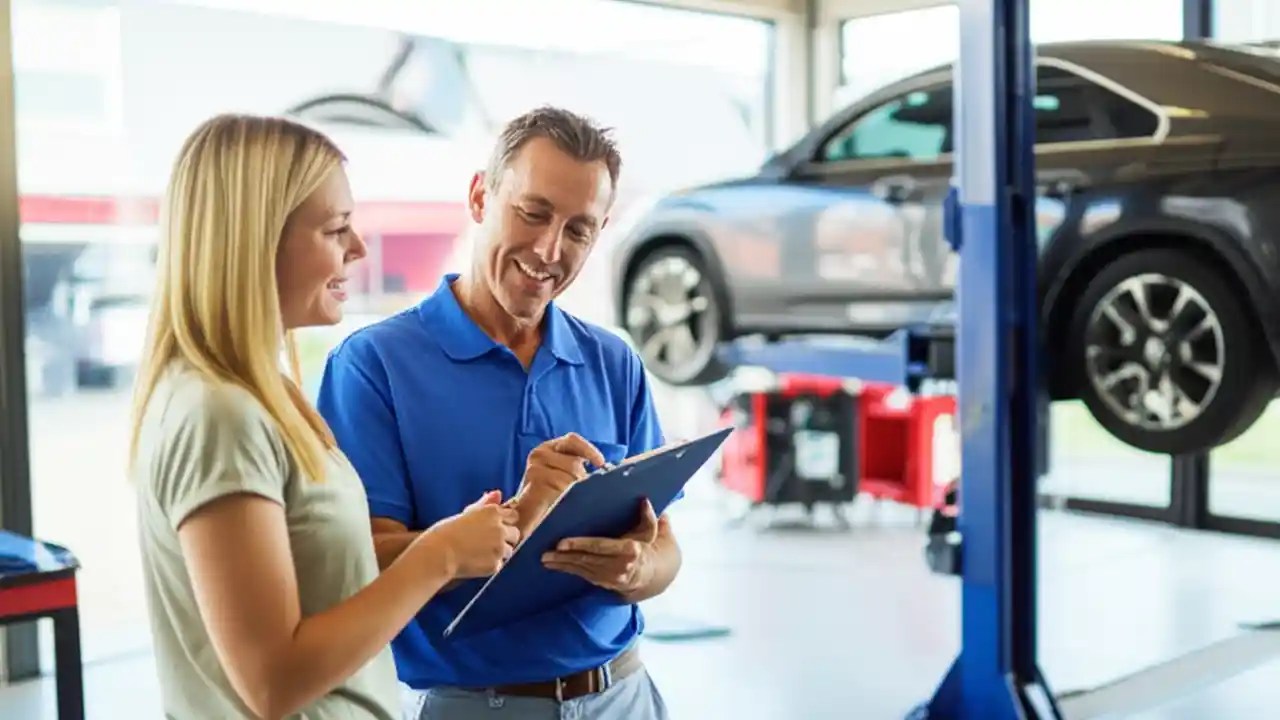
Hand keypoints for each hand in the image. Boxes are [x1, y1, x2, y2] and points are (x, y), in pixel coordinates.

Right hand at [420, 491, 519, 578]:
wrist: (437, 554)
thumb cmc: (446, 532)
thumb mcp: (467, 513)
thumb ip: (485, 504)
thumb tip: (498, 494)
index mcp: (493, 513)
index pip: (513, 516)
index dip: (504, 523)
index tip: (493, 529)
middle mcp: (500, 529)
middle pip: (515, 534)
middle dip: (506, 538)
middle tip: (488, 543)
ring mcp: (499, 548)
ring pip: (509, 550)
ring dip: (499, 552)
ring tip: (480, 554)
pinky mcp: (495, 564)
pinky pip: (499, 564)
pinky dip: (491, 565)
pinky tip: (476, 562)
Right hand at [517, 433, 607, 499]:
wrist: (527, 512)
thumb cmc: (551, 490)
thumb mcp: (566, 471)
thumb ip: (580, 463)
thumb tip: (610, 466)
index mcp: (550, 447)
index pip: (572, 440)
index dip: (589, 450)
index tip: (601, 464)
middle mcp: (540, 454)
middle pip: (574, 463)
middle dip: (582, 479)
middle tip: (581, 490)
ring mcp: (535, 469)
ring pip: (569, 479)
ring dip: (574, 490)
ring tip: (567, 497)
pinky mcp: (533, 485)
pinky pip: (559, 490)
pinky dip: (565, 497)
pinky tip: (562, 502)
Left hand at [541, 499, 662, 594]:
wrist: (645, 574)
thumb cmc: (643, 546)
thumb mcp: (649, 532)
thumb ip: (648, 516)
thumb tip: (645, 500)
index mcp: (630, 550)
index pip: (601, 546)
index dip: (581, 545)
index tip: (563, 543)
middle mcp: (619, 565)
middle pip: (588, 559)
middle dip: (566, 556)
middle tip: (547, 552)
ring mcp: (609, 576)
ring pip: (582, 569)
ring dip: (562, 564)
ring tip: (545, 558)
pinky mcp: (601, 582)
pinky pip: (581, 575)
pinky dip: (566, 569)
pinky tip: (552, 564)